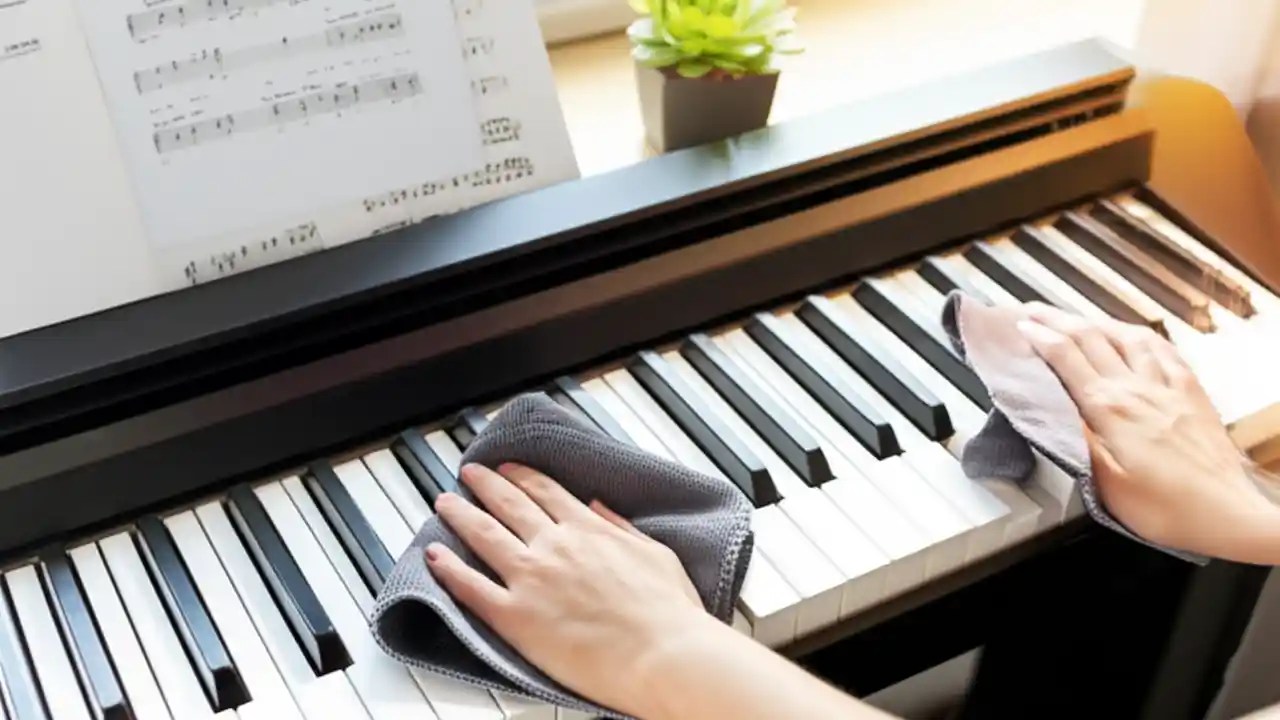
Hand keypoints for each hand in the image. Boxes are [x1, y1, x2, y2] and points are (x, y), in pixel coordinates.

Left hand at [423, 463, 709, 715]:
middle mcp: (555, 546)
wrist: (664, 654)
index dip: (522, 476)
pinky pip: (471, 587)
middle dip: (485, 484)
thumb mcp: (655, 554)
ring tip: (443, 503)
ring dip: (459, 515)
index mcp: (588, 530)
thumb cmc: (669, 614)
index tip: (509, 469)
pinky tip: (433, 556)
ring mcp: (531, 578)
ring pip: (483, 535)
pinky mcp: (515, 616)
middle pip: (509, 505)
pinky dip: (448, 568)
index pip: (545, 492)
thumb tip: (599, 507)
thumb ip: (622, 527)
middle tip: (469, 473)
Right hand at [1016, 303, 1278, 561]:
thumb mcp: (1106, 485)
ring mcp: (1166, 387)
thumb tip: (1051, 411)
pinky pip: (1163, 350)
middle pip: (1091, 338)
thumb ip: (1077, 442)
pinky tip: (1134, 334)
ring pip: (1126, 336)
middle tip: (1034, 312)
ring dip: (1095, 321)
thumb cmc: (1168, 508)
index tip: (1021, 326)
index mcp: (1109, 410)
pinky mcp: (1191, 393)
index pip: (1066, 358)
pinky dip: (1140, 335)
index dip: (1040, 336)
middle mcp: (1137, 389)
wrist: (1228, 512)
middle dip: (1057, 319)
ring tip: (1077, 317)